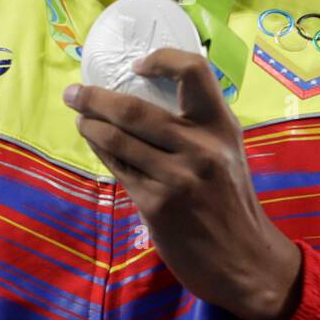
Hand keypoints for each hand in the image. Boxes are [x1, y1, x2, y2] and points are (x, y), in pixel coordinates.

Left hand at [62, 47, 301, 319]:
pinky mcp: (156, 205)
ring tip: (80, 119)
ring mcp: (176, 177)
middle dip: (95, 98)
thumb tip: (147, 98)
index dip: (162, 59)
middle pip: (134, 109)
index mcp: (222, 126)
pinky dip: (102, 151)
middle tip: (75, 93)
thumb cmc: (231, 203)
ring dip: (90, 125)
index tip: (137, 65)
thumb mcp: (228, 154)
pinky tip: (95, 144)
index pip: (194, 71)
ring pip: (118, 139)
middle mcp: (201, 147)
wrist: (244, 260)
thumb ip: (198, 129)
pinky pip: (119, 169)